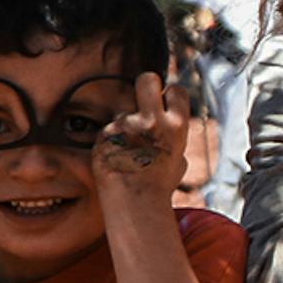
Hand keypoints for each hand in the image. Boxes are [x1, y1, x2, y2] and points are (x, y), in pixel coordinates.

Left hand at [94, 71, 191, 200]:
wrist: (135, 202)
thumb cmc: (158, 187)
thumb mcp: (177, 164)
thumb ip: (175, 144)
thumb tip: (176, 137)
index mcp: (176, 127)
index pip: (176, 90)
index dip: (169, 96)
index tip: (165, 106)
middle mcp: (152, 121)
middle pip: (148, 79)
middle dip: (147, 84)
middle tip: (143, 101)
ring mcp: (127, 126)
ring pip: (124, 112)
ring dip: (124, 126)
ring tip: (126, 151)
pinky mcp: (105, 133)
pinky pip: (108, 131)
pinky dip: (109, 142)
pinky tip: (114, 159)